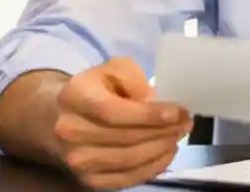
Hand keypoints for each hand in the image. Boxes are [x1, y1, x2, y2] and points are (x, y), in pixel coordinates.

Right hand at [52, 57, 191, 189]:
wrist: (62, 117)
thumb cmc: (97, 88)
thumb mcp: (114, 69)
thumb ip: (133, 78)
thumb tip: (152, 102)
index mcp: (75, 97)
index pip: (112, 112)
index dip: (147, 115)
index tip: (176, 112)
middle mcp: (69, 131)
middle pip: (124, 138)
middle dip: (162, 131)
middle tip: (186, 122)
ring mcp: (76, 160)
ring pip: (128, 160)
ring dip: (161, 149)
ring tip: (179, 135)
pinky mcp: (88, 180)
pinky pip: (126, 179)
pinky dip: (152, 167)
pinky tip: (167, 152)